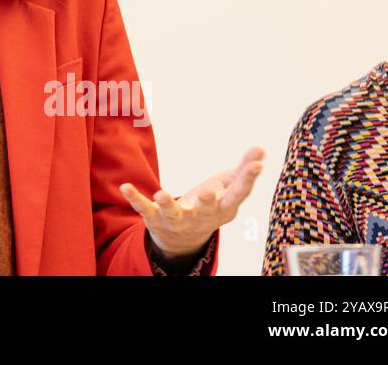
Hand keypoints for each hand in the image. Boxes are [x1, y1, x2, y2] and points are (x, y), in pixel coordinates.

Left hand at [119, 146, 264, 260]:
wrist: (184, 238)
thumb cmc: (210, 206)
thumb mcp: (228, 189)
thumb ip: (244, 169)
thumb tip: (261, 149)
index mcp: (223, 207)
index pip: (238, 194)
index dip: (249, 179)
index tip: (257, 164)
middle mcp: (202, 216)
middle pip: (207, 209)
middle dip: (207, 201)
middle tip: (208, 192)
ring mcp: (178, 219)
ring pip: (173, 214)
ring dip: (167, 205)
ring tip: (161, 194)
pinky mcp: (155, 218)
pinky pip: (144, 209)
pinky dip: (135, 199)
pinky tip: (126, 187)